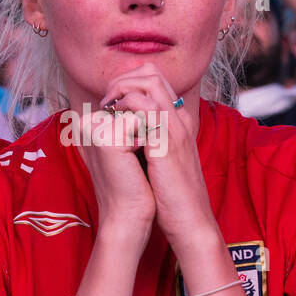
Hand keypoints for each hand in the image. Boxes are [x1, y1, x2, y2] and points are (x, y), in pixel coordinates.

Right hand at [71, 97, 154, 248]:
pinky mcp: (106, 139)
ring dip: (147, 133)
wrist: (128, 217)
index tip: (132, 153)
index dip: (143, 123)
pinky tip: (135, 163)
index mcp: (89, 121)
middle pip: (134, 101)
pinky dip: (148, 140)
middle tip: (134, 157)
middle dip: (145, 125)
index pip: (129, 100)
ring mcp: (94, 128)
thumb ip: (132, 117)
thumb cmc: (133, 182)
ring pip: (139, 109)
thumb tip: (149, 89)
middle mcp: (87, 121)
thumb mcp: (130, 143)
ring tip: (133, 160)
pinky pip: (142, 122)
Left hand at [100, 65, 216, 251]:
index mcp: (178, 121)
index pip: (154, 80)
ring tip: (108, 111)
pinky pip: (145, 109)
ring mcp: (175, 129)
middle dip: (121, 81)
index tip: (110, 103)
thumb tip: (121, 131)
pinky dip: (125, 110)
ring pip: (149, 84)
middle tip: (106, 102)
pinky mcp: (168, 143)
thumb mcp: (158, 161)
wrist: (190, 221)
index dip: (128, 83)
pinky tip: (116, 128)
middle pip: (152, 73)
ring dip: (121, 91)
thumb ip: (145, 142)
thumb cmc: (171, 196)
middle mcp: (179, 119)